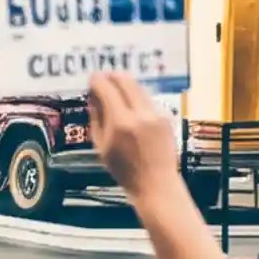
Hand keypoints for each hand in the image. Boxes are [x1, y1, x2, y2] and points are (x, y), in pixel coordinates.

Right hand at [88, 72, 180, 201]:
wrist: (156, 183)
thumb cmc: (124, 170)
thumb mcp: (101, 147)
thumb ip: (97, 119)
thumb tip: (93, 98)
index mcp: (121, 123)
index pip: (107, 89)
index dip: (97, 80)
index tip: (92, 78)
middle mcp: (140, 114)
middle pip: (126, 81)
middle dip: (113, 76)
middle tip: (104, 77)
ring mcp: (156, 114)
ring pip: (139, 87)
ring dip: (125, 83)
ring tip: (115, 86)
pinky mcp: (166, 116)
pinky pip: (148, 99)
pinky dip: (136, 96)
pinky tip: (130, 102)